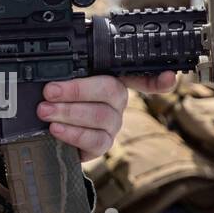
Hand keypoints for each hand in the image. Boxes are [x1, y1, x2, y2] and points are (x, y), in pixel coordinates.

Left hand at [37, 72, 176, 161]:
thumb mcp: (58, 80)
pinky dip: (72, 133)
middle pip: (111, 91)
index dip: (157, 78)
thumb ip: (64, 70)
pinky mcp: (102, 144)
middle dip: (76, 90)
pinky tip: (56, 128)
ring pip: (100, 116)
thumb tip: (55, 68)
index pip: (140, 75)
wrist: (46, 130)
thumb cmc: (55, 99)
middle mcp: (117, 101)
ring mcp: (112, 124)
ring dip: (69, 112)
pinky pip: (95, 140)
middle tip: (49, 92)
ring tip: (45, 111)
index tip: (168, 76)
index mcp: (111, 78)